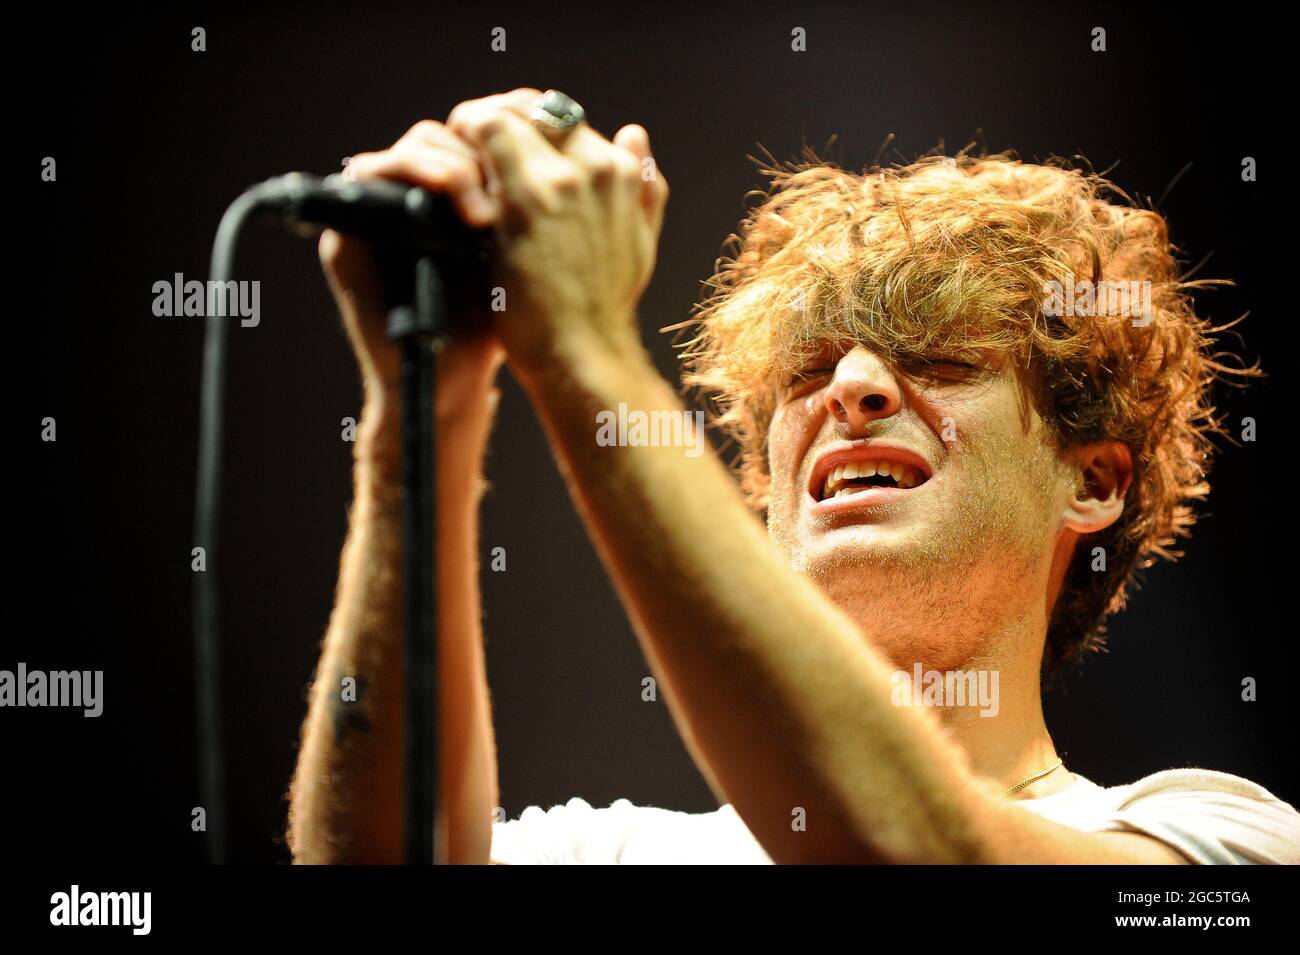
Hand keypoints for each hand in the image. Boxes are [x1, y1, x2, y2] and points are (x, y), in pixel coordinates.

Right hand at [319, 118, 506, 460]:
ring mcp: (378, 212)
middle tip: (506, 195)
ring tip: (483, 212)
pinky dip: (409, 174)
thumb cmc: (496, 321)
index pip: (476, 130)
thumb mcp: (521, 250)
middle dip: (480, 150)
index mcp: (457, 193)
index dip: (502, 133)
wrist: (456, 378)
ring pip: (412, 147)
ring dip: (450, 165)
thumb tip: (560, 142)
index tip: (536, 166)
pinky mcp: (347, 233)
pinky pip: (367, 176)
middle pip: (446, 131)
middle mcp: (416, 195)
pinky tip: (450, 199)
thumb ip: (526, 197)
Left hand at [445, 88, 669, 383]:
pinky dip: (460, 145)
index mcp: (621, 173)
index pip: (564, 118)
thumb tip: (634, 135)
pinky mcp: (522, 199)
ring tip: (454, 158)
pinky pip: (481, 136)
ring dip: (473, 129)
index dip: (527, 127)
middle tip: (470, 147)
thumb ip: (642, 188)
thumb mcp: (638, 242)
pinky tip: (446, 172)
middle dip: (498, 120)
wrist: (584, 356)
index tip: (501, 151)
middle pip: (534, 107)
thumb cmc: (603, 311)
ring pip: (503, 113)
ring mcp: (559, 180)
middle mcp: (595, 166)